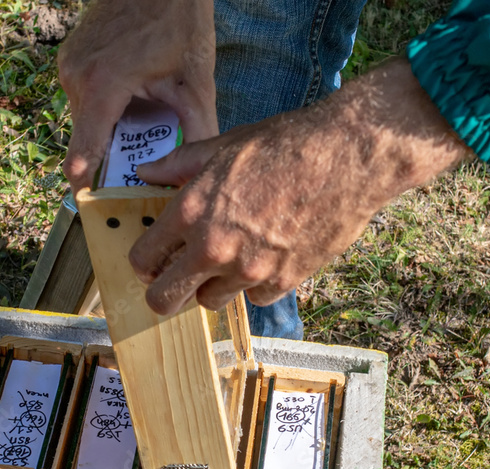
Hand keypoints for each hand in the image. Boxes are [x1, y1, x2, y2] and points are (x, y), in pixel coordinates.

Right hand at [57, 0, 218, 193]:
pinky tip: (131, 93)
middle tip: (139, 155)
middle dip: (111, 152)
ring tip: (140, 114)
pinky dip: (104, 105)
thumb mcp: (195, 79)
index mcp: (104, 85)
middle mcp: (78, 77)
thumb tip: (200, 173)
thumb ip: (197, 130)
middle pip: (87, 137)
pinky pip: (83, 96)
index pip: (83, 152)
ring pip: (85, 118)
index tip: (91, 204)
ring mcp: (69, 65)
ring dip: (108, 126)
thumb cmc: (178, 18)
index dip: (85, 183)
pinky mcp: (69, 57)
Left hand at [128, 57, 471, 314]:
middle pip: (165, 300)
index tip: (151, 262)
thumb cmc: (283, 145)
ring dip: (212, 285)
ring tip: (227, 259)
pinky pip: (253, 299)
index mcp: (189, 213)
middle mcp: (212, 248)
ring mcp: (247, 270)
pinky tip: (264, 257)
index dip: (143, 264)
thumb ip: (177, 166)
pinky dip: (254, 285)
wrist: (347, 157)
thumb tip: (144, 172)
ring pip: (209, 301)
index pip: (142, 260)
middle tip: (175, 281)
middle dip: (164, 293)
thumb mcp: (221, 148)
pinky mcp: (282, 282)